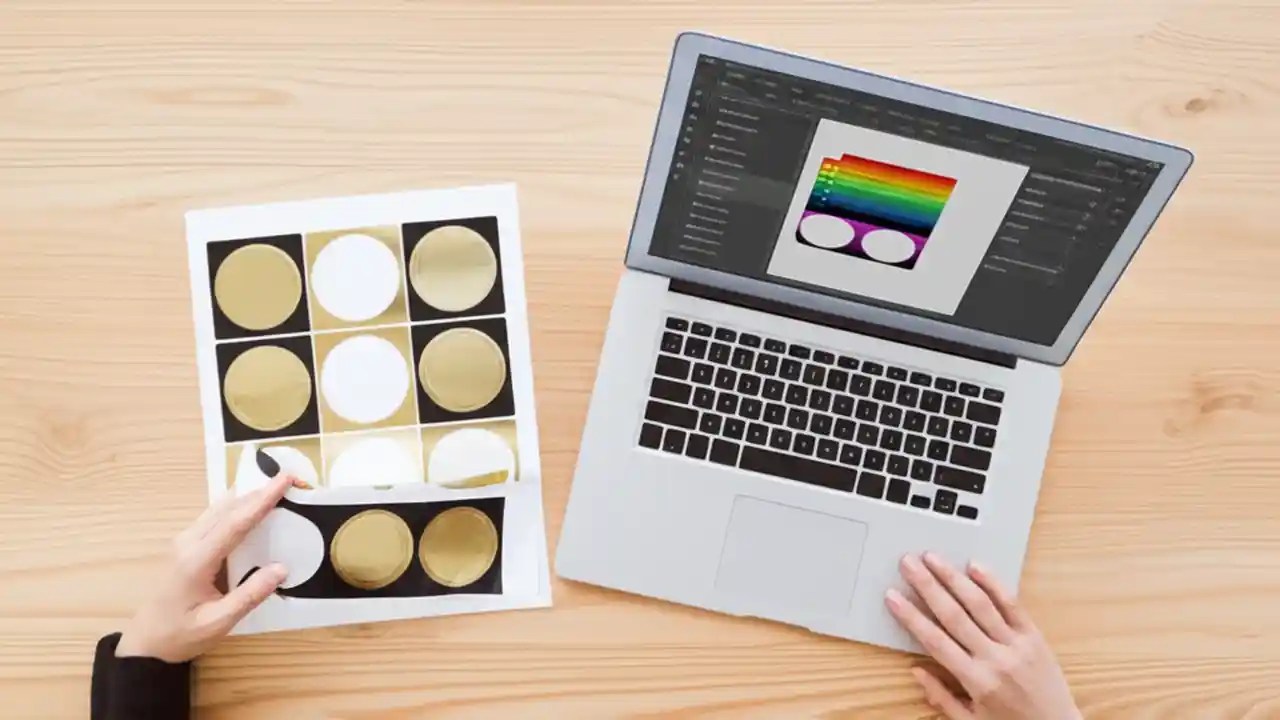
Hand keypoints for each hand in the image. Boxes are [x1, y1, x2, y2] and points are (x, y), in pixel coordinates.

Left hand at [115, 472, 301, 662]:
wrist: (145, 643)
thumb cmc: (181, 635)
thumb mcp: (219, 622)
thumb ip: (250, 595)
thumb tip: (282, 568)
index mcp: (197, 560)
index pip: (235, 522)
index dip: (262, 500)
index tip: (284, 480)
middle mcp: (188, 543)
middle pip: (228, 508)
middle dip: (260, 491)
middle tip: (290, 479)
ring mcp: (184, 542)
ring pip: (220, 508)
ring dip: (249, 496)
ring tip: (276, 487)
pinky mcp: (185, 545)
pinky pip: (214, 517)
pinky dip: (237, 507)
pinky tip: (251, 506)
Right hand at [885, 553, 1079, 719]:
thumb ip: (941, 698)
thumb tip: (915, 671)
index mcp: (976, 681)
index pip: (935, 641)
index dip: (911, 616)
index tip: (893, 596)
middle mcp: (995, 659)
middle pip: (953, 615)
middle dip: (927, 586)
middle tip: (908, 563)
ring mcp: (1017, 645)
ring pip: (980, 604)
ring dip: (954, 578)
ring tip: (933, 558)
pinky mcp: (1034, 636)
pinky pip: (1012, 605)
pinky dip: (993, 584)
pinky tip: (975, 566)